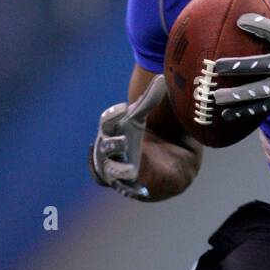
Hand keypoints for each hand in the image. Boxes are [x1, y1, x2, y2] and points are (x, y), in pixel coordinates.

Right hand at [89, 75, 167, 198]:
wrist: (148, 161)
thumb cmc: (136, 135)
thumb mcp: (142, 118)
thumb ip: (149, 100)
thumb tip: (163, 78)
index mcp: (112, 131)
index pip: (108, 122)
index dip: (112, 116)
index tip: (123, 109)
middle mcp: (109, 150)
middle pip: (106, 146)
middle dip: (113, 144)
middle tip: (124, 140)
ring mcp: (116, 168)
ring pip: (113, 170)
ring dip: (120, 169)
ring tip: (131, 169)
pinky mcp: (126, 184)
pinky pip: (128, 188)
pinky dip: (134, 190)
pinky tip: (144, 192)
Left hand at [211, 2, 269, 121]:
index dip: (258, 26)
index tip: (240, 21)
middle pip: (262, 64)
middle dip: (238, 66)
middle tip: (216, 66)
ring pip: (261, 90)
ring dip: (238, 95)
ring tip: (217, 97)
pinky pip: (263, 107)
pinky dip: (245, 112)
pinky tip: (226, 114)